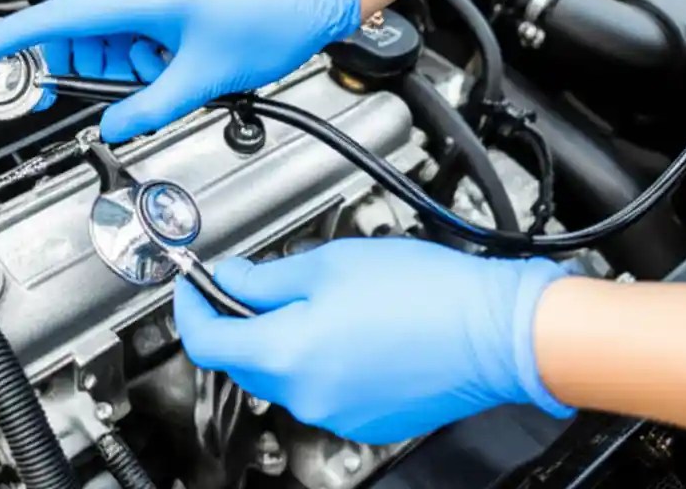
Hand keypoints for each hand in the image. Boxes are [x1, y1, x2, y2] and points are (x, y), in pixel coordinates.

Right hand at [0, 0, 360, 141]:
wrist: (308, 4)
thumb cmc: (267, 25)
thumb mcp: (203, 80)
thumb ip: (150, 108)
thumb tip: (115, 126)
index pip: (64, 16)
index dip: (18, 35)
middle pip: (77, 23)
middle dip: (74, 61)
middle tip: (81, 93)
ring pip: (103, 29)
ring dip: (111, 63)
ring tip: (149, 82)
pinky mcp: (169, 1)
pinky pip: (130, 29)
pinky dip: (134, 57)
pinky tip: (163, 71)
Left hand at [173, 239, 573, 444]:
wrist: (495, 331)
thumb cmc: (425, 293)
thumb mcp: (329, 263)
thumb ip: (264, 277)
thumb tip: (227, 279)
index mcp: (285, 353)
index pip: (204, 340)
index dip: (190, 307)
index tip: (194, 285)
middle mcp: (305, 395)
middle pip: (243, 360)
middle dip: (241, 321)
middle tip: (256, 281)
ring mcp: (336, 414)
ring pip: (285, 375)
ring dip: (286, 339)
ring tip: (324, 298)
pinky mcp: (366, 421)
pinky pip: (323, 389)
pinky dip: (322, 359)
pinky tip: (354, 328)